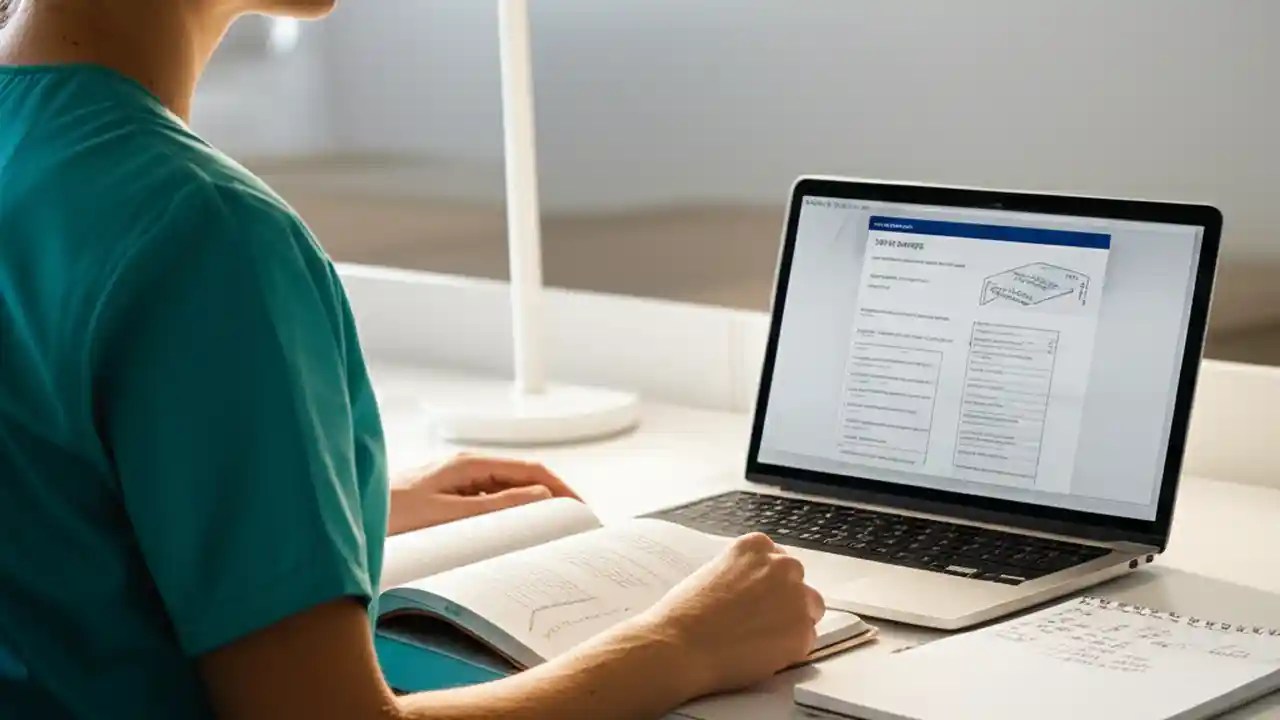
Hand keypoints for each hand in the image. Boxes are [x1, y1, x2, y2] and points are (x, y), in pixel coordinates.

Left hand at [388, 454, 579, 533]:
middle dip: (552, 499)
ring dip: (531, 510)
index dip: (561, 488)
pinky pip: (490, 504)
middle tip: (574, 526)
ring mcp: (458, 482)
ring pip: (507, 493)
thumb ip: (496, 506)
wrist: (352, 518)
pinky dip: (509, 516)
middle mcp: (467, 468)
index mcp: (470, 464)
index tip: (581, 510)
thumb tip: (542, 496)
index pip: (531, 469)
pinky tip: (515, 536)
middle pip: (523, 479)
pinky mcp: (448, 498)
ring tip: (551, 534)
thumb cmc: (392, 514)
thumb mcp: (449, 514)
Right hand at [638, 533, 823, 696]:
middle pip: (797, 581)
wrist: (679, 645)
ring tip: (760, 638)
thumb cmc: (685, 613)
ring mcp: (796, 598)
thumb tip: (755, 590)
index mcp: (756, 546)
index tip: (758, 596)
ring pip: (810, 608)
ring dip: (792, 621)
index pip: (777, 559)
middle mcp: (781, 566)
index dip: (768, 582)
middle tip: (758, 620)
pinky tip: (760, 653)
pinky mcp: (801, 632)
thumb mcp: (712, 572)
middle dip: (783, 598)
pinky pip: (806, 640)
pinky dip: (789, 649)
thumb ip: (742, 573)